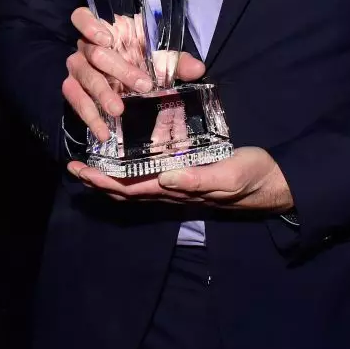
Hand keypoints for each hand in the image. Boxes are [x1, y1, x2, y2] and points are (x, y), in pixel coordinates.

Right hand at [63, 7, 205, 141]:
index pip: (82, 17)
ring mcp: (77, 69)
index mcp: (102, 32)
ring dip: (101, 94)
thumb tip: (197, 69)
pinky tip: (103, 131)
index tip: (107, 40)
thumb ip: (176, 62)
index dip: (89, 25)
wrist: (127, 87)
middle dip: (118, 70)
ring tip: (118, 112)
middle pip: (93, 53)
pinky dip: (89, 116)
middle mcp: (84, 48)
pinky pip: (75, 99)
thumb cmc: (141, 65)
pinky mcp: (73, 90)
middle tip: (141, 87)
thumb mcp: (160, 61)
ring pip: (84, 77)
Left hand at [68, 146, 293, 212]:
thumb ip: (198, 179)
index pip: (131, 189)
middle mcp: (173, 190)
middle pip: (126, 190)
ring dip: (110, 178)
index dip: (103, 182)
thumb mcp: (230, 174)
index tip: (80, 171)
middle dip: (98, 181)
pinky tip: (125, 157)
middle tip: (74, 167)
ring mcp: (179, 185)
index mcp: (178, 190)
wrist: (275, 183)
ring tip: (90, 164)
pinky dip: (131, 170)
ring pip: (136, 185)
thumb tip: (164, 178)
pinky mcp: (187, 175)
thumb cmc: (254, 176)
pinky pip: (151, 176)